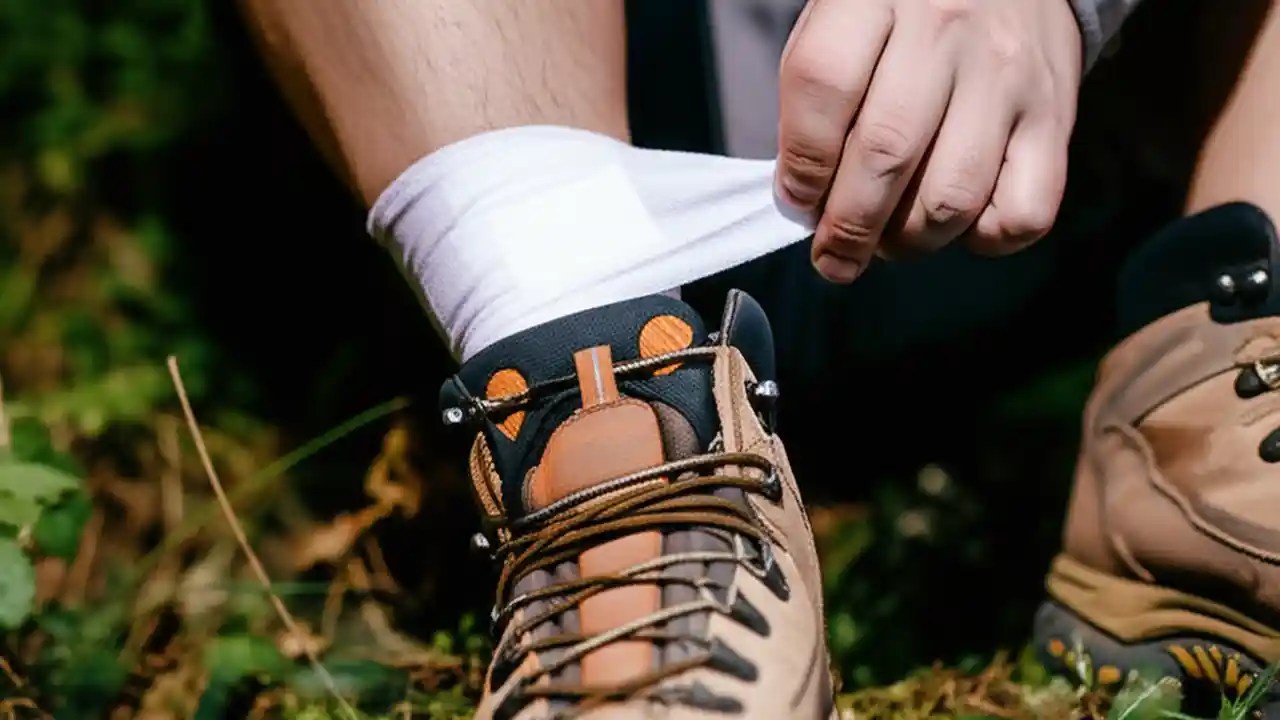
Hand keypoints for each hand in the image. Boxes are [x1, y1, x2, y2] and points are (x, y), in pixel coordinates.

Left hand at [776, 0, 1082, 281]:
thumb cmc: (903, 12)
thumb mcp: (842, 20)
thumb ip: (815, 98)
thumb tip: (804, 198)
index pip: (824, 85)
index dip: (802, 163)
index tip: (796, 200)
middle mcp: (945, 29)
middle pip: (886, 153)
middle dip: (847, 228)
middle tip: (833, 255)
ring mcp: (1007, 74)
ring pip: (951, 198)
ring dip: (908, 241)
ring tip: (888, 241)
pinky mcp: (1054, 115)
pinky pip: (1023, 212)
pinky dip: (983, 238)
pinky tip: (959, 221)